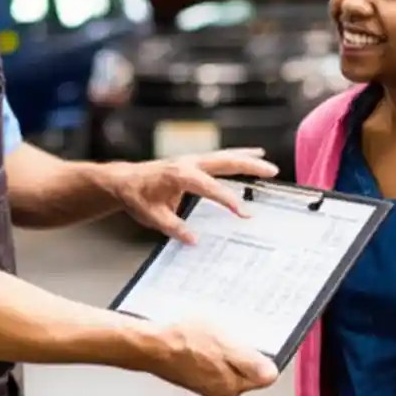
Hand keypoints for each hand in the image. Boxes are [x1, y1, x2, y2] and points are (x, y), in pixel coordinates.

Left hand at [110, 148, 277, 243]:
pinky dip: (236, 156)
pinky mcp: (192, 162)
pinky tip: (250, 154)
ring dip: (247, 159)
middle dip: (249, 166)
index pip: (210, 187)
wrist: (124, 181)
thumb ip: (173, 228)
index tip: (244, 213)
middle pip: (225, 162)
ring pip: (225, 156)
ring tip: (268, 164)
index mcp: (179, 175)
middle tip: (271, 171)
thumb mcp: (152, 217)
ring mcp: (191, 160)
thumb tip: (194, 241)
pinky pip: (219, 158)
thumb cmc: (137, 196)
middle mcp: (188, 163)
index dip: (228, 200)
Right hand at [152, 321, 278, 395]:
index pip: (263, 374)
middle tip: (229, 333)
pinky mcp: (194, 373)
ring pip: (227, 362)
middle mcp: (220, 390)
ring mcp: (205, 382)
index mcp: (231, 388)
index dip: (261, 354)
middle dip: (241, 349)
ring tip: (211, 333)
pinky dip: (209, 347)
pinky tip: (200, 336)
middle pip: (245, 368)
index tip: (254, 341)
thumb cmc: (182, 342)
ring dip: (224, 346)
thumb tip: (271, 373)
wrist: (149, 344)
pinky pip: (211, 359)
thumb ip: (251, 362)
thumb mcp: (224, 344)